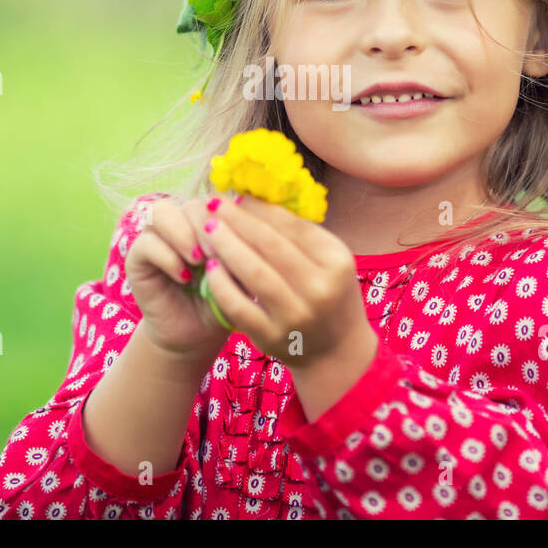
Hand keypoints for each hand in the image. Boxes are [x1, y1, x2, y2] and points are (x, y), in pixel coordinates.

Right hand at [124, 197, 232, 361]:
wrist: (197, 333)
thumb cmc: (223, 300)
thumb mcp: (239, 275)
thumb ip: (240, 250)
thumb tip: (242, 226)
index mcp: (209, 219)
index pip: (218, 201)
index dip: (229, 218)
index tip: (242, 244)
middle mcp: (181, 221)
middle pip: (191, 203)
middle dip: (206, 227)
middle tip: (217, 256)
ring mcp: (156, 236)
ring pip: (162, 211)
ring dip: (183, 234)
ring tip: (198, 260)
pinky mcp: (137, 257)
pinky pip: (147, 243)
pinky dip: (168, 257)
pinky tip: (184, 277)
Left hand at [195, 193, 368, 367]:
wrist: (337, 353)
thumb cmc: (330, 295)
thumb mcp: (330, 261)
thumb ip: (299, 233)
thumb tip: (252, 200)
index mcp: (337, 261)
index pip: (292, 226)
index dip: (260, 207)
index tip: (237, 194)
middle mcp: (319, 288)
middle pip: (271, 245)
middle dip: (238, 220)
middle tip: (214, 203)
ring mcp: (295, 315)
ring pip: (254, 273)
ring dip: (227, 246)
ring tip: (209, 228)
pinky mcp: (272, 337)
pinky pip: (239, 306)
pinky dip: (222, 284)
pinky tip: (211, 266)